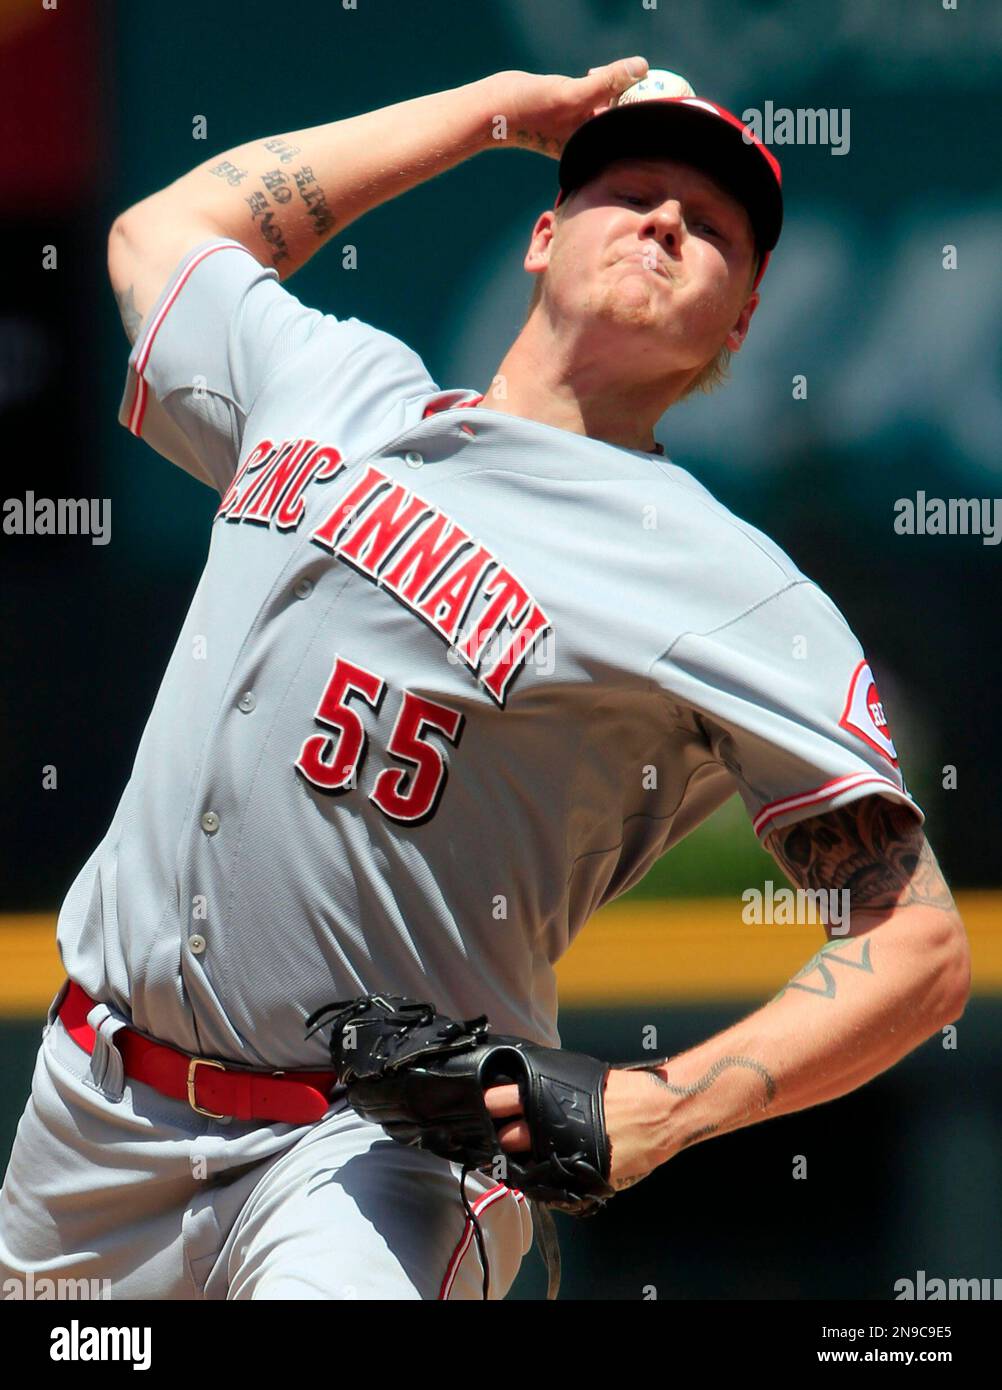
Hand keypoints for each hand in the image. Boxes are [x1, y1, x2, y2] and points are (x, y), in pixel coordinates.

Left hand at [484, 1065, 670, 1190]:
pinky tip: (547, 1171)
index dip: (487, 1105)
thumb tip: (521, 1087)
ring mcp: (561, 1155)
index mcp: (545, 1096)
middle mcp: (548, 1126)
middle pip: (505, 1137)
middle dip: (500, 1137)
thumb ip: (546, 1084)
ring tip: (522, 1156)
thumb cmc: (618, 1090)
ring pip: (523, 1165)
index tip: (481, 1108)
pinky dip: (545, 1180)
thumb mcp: (575, 1076)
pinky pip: (549, 1184)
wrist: (655, 1113)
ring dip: (520, 1161)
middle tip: (501, 1135)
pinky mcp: (576, 1178)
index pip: (499, 1100)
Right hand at [485, 57, 649, 158]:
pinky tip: (593, 72)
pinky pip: (594, 99)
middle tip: (645, 72)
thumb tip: (642, 67)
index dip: (647, 111)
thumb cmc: (532, 108)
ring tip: (615, 71)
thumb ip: (609, 82)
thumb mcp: (574, 94)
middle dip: (633, 97)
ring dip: (615, 87)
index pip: (629, 131)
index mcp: (593, 148)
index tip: (665, 92)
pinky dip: (599, 84)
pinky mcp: (570, 116)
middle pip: (622, 120)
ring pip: (609, 107)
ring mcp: (579, 130)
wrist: (495, 109)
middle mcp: (588, 142)